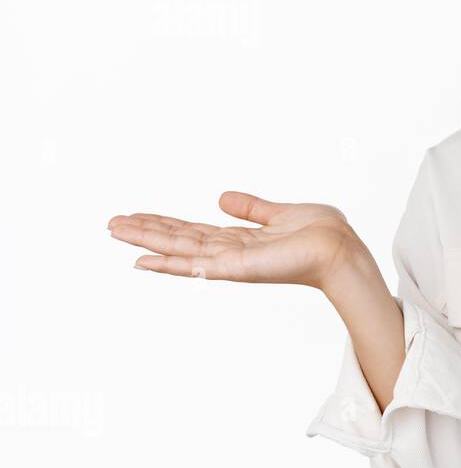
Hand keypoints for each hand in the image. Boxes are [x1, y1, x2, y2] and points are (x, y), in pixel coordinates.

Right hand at [107, 191, 364, 290]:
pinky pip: (194, 266)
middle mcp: (231, 253)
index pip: (194, 232)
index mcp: (241, 241)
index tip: (137, 216)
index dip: (165, 224)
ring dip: (146, 242)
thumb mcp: (281, 213)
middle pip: (179, 241)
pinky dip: (167, 264)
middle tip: (112, 223)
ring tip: (115, 231)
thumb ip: (252, 208)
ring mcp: (230, 263)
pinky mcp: (235, 269)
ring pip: (179, 250)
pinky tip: (141, 260)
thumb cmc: (323, 234)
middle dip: (146, 232)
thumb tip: (222, 198)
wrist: (341, 249)